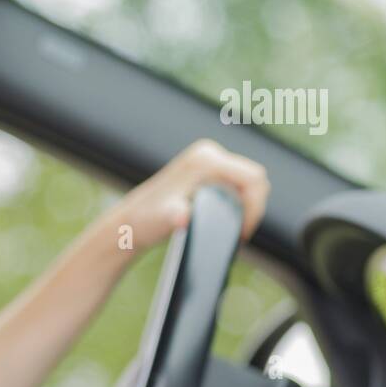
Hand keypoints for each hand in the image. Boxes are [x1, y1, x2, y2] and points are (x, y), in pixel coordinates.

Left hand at [114, 139, 270, 253]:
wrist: (130, 221)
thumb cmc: (146, 221)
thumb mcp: (163, 220)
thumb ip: (174, 216)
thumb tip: (182, 217)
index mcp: (205, 160)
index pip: (252, 178)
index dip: (255, 206)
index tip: (242, 231)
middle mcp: (208, 153)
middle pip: (255, 177)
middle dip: (253, 207)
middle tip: (240, 233)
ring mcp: (207, 160)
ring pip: (248, 181)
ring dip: (247, 205)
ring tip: (235, 229)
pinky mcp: (206, 170)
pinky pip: (237, 184)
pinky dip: (239, 202)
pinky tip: (227, 221)